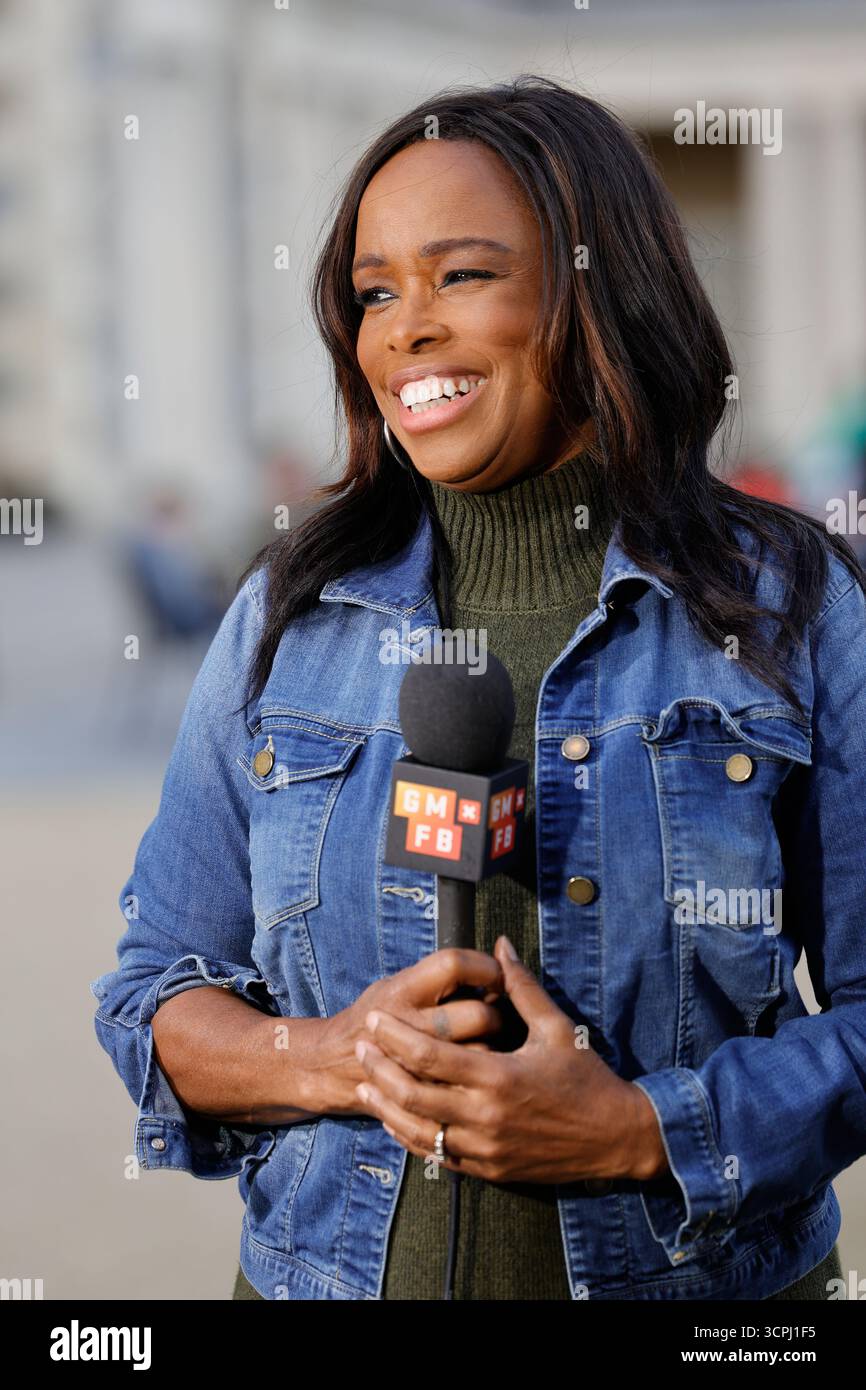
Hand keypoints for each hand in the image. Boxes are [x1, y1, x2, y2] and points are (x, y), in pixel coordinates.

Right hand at [304, 948, 504, 1115]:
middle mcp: (410, 1023)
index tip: (495, 973)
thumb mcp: (393, 984)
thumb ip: (435, 977)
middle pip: (476, 1014)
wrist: (332, 1065)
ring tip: (490, 1041)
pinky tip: (476, 1069)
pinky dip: (477, 1076)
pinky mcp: (421, 1094)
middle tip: (497, 1011)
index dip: (483, 966)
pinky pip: (467, 1085)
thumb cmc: (372, 1017)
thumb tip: (487, 963)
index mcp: (403, 989)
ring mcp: (417, 1063)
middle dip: (495, 1012)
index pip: (454, 965)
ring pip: (479, 1053)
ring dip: (493, 1047)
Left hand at [354, 936, 668, 1183]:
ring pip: (418, 1130)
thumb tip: (501, 946)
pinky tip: (395, 1118)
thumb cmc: (587, 1078)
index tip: (374, 1019)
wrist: (617, 1138)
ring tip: (364, 1082)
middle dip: (379, 1068)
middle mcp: (486, 1116)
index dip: (395, 1037)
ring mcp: (485, 1148)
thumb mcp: (556, 1028)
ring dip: (386, 1105)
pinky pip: (436, 1155)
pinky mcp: (488, 1170)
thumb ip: (522, 987)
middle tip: (358, 1046)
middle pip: (412, 1093)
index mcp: (499, 1076)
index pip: (430, 1055)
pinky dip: (410, 1136)